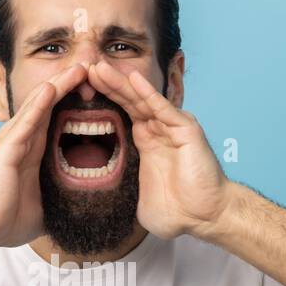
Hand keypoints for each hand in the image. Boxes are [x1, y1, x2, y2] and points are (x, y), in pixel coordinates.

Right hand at [0, 64, 89, 247]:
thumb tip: (83, 207)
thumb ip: (61, 198)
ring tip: (78, 69)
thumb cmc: (7, 221)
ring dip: (58, 86)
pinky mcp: (6, 150)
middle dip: (69, 85)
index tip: (95, 89)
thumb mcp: (46, 205)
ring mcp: (12, 142)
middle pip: (48, 105)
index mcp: (32, 151)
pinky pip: (26, 123)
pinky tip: (52, 88)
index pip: (56, 118)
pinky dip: (39, 105)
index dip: (73, 102)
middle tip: (90, 67)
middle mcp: (22, 141)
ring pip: (38, 107)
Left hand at [87, 59, 229, 239]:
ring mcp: (172, 128)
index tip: (80, 89)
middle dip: (107, 85)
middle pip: (128, 101)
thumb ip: (123, 191)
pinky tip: (133, 79)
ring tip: (99, 68)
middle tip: (85, 68)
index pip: (121, 113)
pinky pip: (163, 109)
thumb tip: (99, 199)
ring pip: (142, 100)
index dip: (103, 100)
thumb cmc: (178, 212)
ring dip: (121, 84)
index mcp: (147, 142)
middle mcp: (159, 130)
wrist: (206, 218)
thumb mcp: (139, 200)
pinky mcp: (185, 130)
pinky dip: (148, 93)